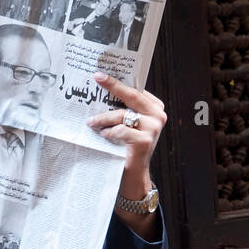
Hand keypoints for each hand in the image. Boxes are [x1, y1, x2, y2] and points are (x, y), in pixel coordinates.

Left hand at [86, 72, 166, 200]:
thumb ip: (123, 108)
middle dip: (113, 86)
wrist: (133, 174)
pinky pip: (121, 131)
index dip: (118, 82)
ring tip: (91, 122)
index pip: (135, 90)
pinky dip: (109, 133)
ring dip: (103, 119)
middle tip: (97, 79)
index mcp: (155, 108)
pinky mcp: (144, 141)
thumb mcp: (127, 124)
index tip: (101, 74)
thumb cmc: (126, 147)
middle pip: (132, 96)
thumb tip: (102, 89)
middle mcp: (158, 116)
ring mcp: (153, 128)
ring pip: (122, 115)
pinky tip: (103, 136)